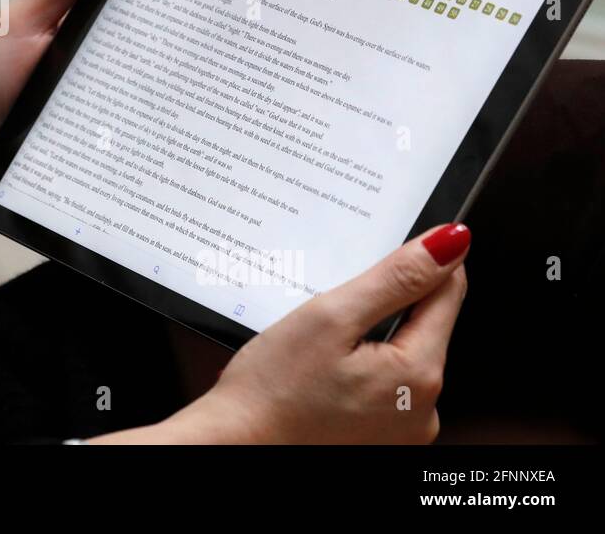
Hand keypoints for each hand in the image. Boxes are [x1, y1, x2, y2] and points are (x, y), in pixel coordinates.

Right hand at [92, 223, 470, 443]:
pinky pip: (383, 384)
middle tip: (332, 306)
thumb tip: (450, 242)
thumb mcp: (330, 317)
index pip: (448, 292)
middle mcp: (424, 410)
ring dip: (369, 337)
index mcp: (419, 374)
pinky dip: (358, 367)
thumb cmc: (270, 392)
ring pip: (400, 354)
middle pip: (423, 325)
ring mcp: (403, 429)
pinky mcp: (381, 437)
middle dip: (384, 304)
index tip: (386, 249)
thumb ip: (395, 278)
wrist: (237, 446)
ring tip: (320, 344)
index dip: (420, 260)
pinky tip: (322, 370)